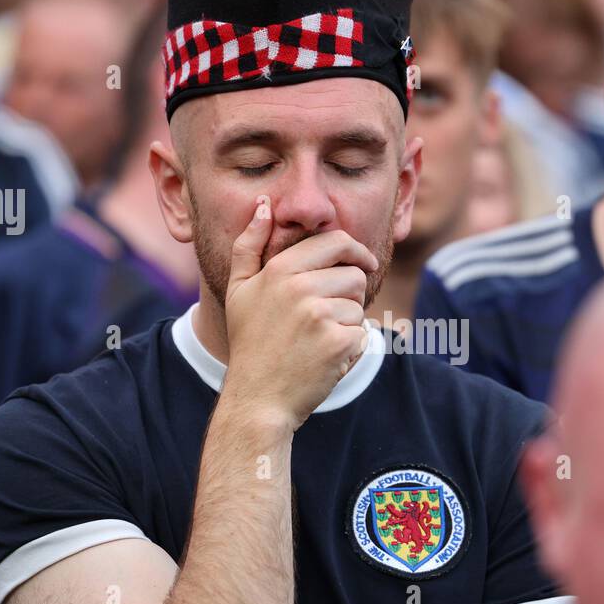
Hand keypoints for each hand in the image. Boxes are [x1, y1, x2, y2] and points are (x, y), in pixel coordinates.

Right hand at [222, 206, 378, 430]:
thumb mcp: (240, 289)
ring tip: (319, 341)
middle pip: (354, 275)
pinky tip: (326, 360)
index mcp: (279, 270)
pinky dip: (351, 349)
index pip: (335, 242)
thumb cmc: (250, 343)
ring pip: (359, 306)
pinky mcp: (339, 342)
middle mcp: (299, 288)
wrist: (257, 398)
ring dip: (348, 324)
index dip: (356, 251)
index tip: (364, 263)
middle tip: (326, 318)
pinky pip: (362, 334)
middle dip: (349, 295)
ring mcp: (320, 315)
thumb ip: (249, 245)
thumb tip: (265, 205)